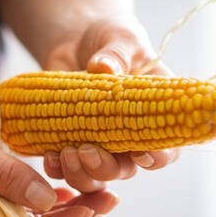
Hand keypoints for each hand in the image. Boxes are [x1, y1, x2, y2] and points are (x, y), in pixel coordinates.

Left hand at [41, 17, 180, 192]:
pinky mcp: (71, 145)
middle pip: (125, 170)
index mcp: (155, 115)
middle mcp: (129, 137)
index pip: (167, 148)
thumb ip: (117, 53)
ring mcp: (100, 145)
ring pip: (95, 178)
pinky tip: (48, 157)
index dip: (158, 158)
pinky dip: (56, 169)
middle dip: (106, 168)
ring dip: (80, 174)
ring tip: (66, 153)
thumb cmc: (111, 39)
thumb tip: (103, 67)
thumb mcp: (120, 38)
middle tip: (87, 151)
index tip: (141, 153)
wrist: (75, 42)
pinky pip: (65, 170)